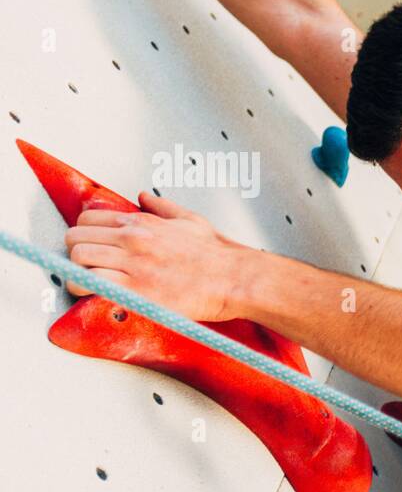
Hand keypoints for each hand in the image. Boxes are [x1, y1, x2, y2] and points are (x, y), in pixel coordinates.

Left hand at [64, 193, 248, 322]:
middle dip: (76, 253)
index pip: (88, 219)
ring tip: (87, 282)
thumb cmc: (217, 255)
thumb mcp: (190, 220)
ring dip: (76, 272)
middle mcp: (133, 239)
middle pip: (76, 238)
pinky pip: (91, 284)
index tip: (91, 246)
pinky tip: (93, 294)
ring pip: (77, 259)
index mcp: (142, 222)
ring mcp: (133, 264)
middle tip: (87, 266)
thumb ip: (163, 207)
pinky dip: (85, 289)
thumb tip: (145, 197)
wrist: (234, 278)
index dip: (84, 234)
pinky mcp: (136, 290)